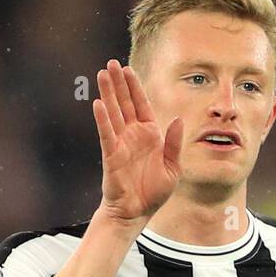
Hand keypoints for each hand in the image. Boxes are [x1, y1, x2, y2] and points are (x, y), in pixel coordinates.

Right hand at [93, 59, 183, 223]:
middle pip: (125, 103)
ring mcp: (121, 144)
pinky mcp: (111, 155)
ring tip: (101, 74)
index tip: (127, 69)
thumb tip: (176, 120)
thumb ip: (174, 143)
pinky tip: (98, 103)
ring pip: (113, 113)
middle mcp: (133, 135)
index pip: (141, 105)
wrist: (137, 213)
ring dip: (107, 93)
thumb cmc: (154, 192)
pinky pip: (106, 134)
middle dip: (118, 83)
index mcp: (150, 135)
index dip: (135, 87)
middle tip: (111, 63)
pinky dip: (103, 119)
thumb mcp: (173, 168)